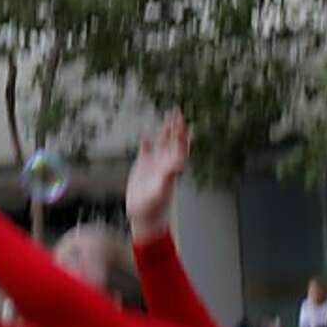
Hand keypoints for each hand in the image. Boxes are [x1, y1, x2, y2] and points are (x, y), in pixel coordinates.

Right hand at [125, 109, 190, 242]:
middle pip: (173, 140)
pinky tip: (145, 134)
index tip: (183, 120)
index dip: (182, 133)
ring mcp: (154, 164)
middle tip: (177, 109)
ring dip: (165, 129)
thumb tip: (181, 161)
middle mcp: (165, 163)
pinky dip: (146, 142)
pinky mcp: (143, 168)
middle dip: (176, 126)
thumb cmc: (153, 206)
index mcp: (172, 167)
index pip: (179, 146)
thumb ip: (170, 174)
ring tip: (168, 115)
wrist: (143, 216)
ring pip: (162, 143)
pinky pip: (146, 151)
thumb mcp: (161, 189)